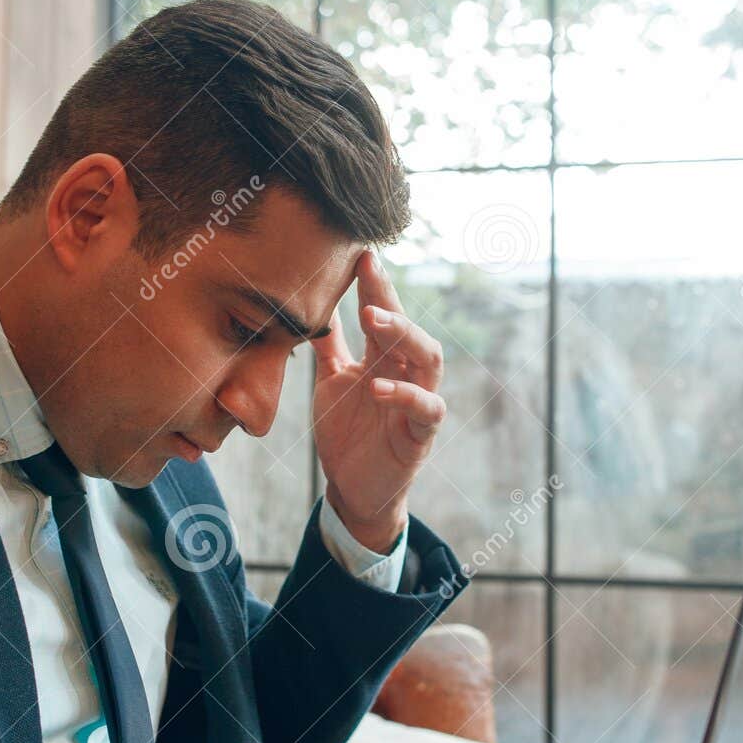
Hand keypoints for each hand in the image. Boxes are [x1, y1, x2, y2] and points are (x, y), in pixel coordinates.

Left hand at [311, 249, 445, 552]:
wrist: (352, 489)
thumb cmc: (347, 434)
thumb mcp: (331, 382)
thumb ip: (329, 347)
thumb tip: (314, 305)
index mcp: (383, 359)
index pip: (383, 314)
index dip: (374, 284)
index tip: (360, 253)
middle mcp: (405, 373)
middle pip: (408, 327)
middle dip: (389, 299)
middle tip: (366, 274)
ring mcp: (417, 402)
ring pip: (429, 358)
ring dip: (403, 334)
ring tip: (372, 319)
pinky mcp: (421, 434)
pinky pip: (427, 408)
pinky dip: (406, 395)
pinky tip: (379, 386)